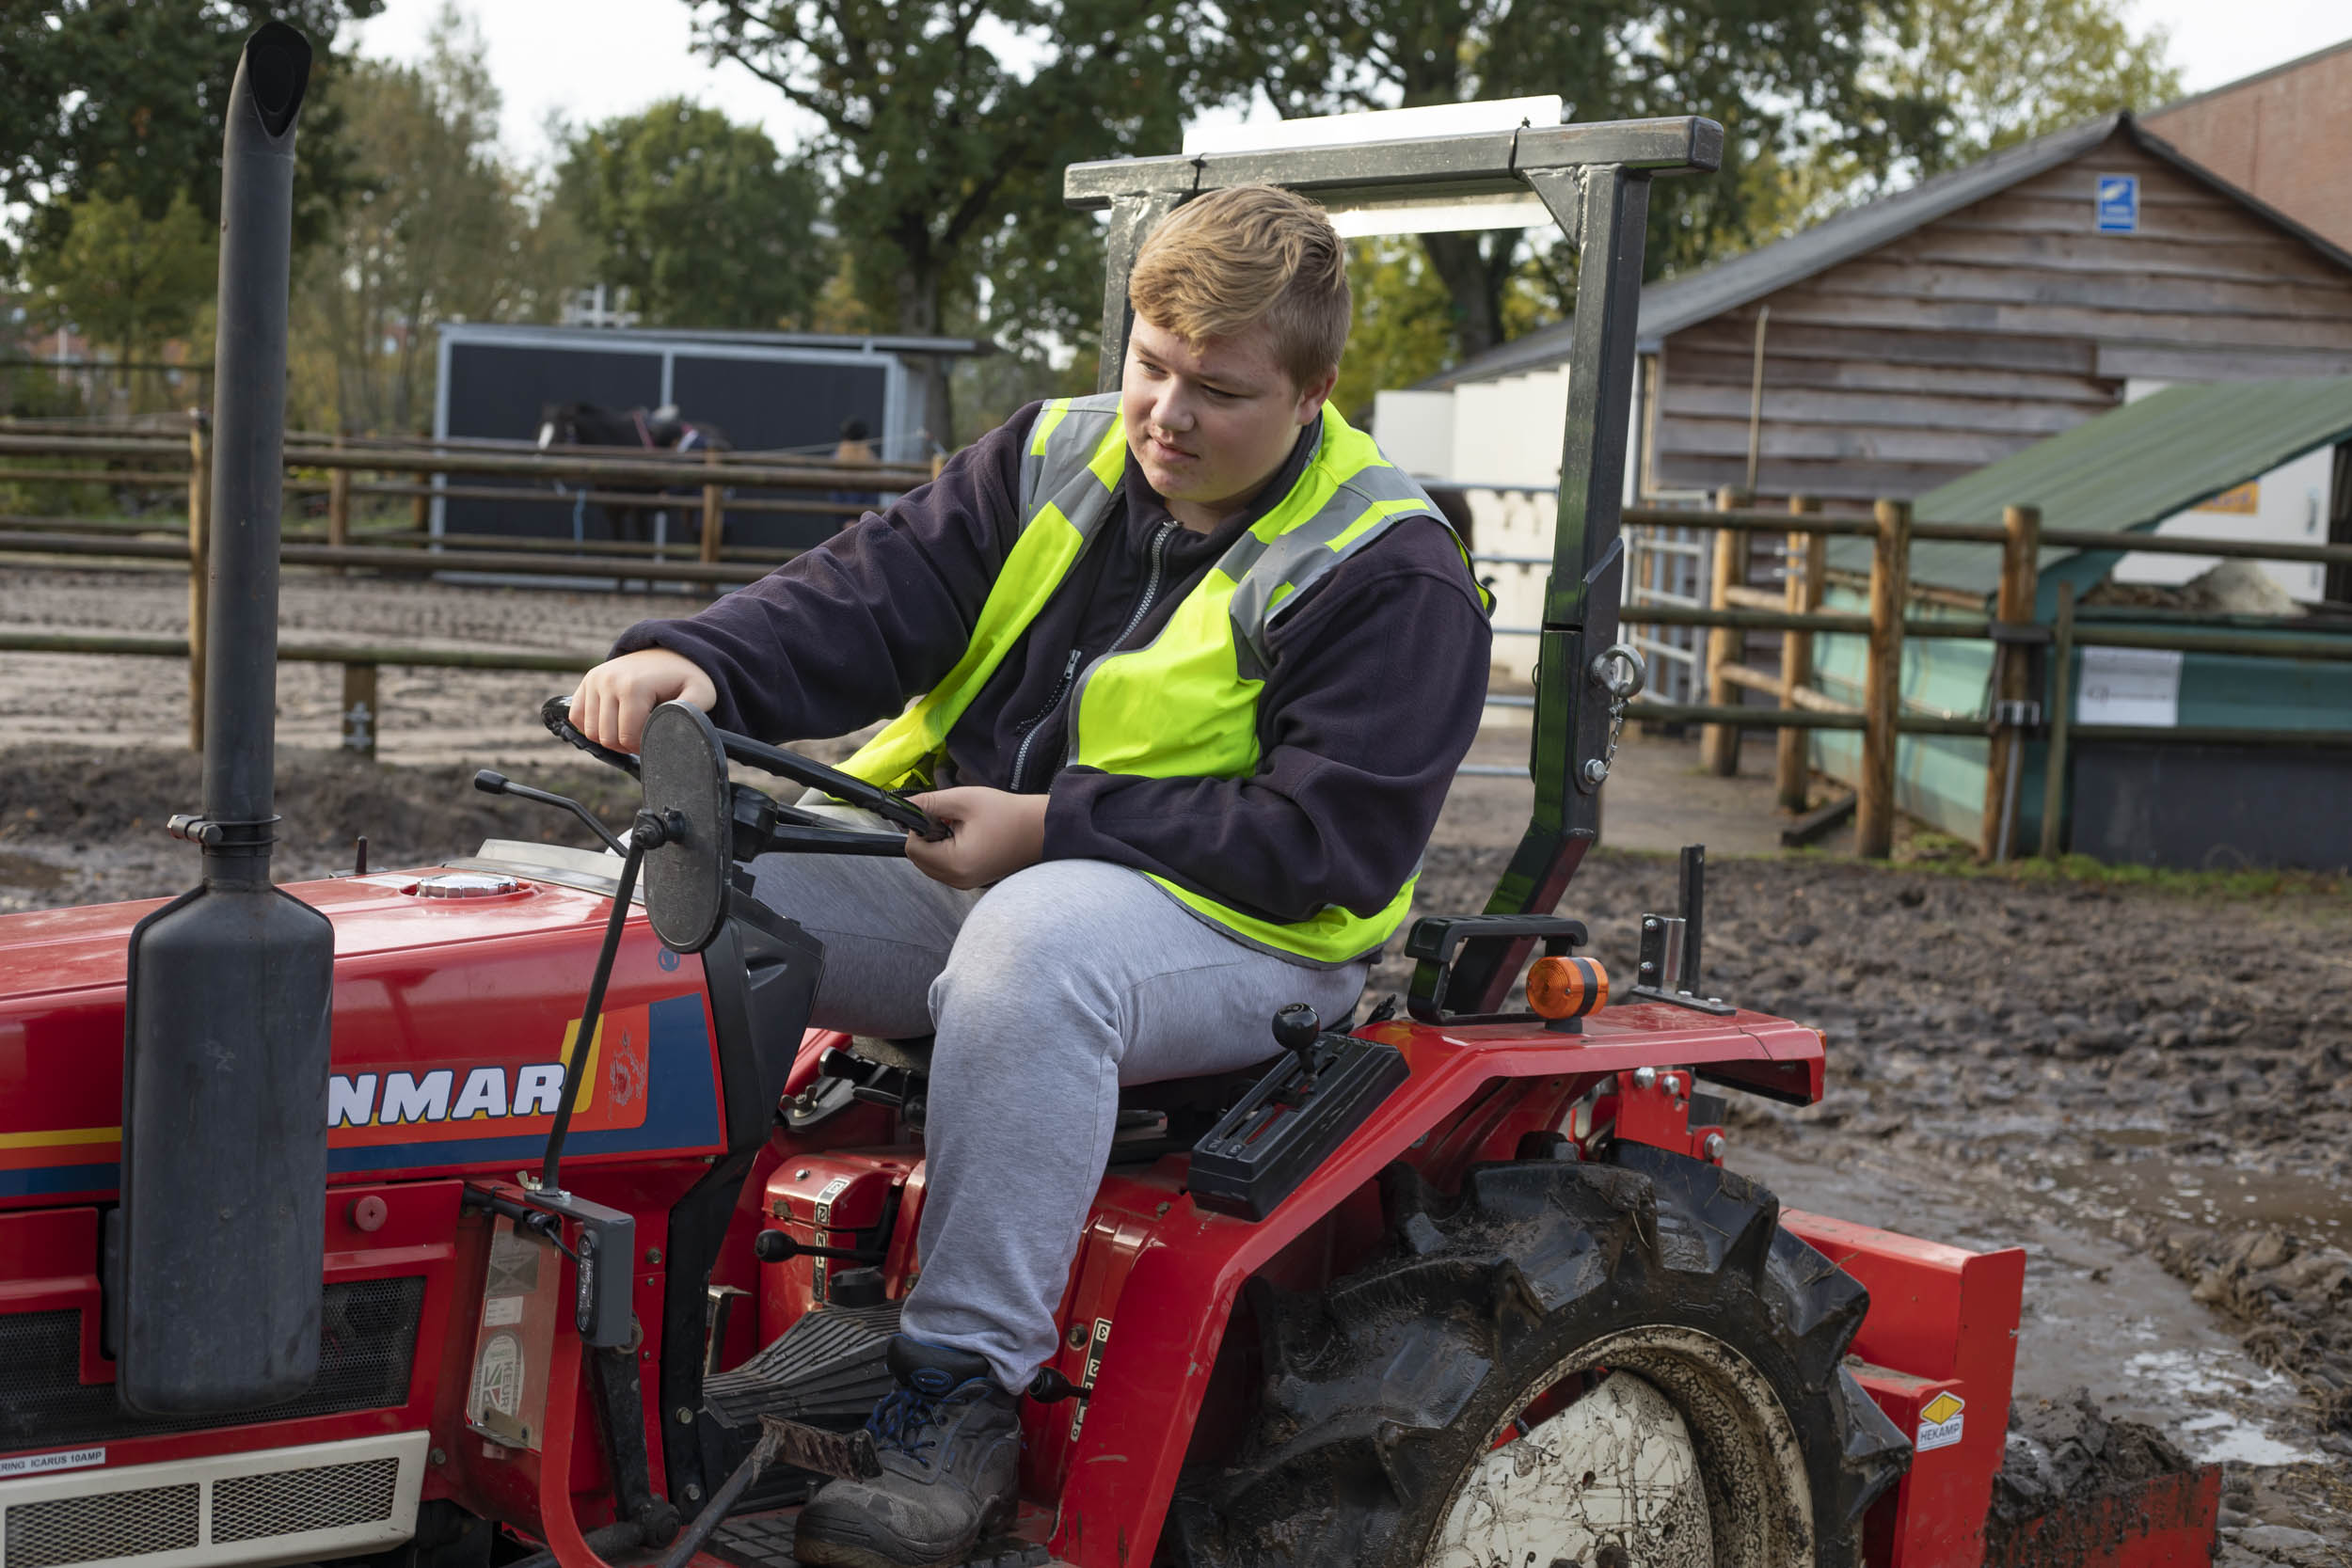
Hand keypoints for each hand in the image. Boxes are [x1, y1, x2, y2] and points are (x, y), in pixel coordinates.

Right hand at [569, 648, 717, 752]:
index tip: (657, 737)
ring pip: (591, 732)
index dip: (644, 746)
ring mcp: (595, 679)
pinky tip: (614, 723)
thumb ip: (691, 714)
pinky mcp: (587, 681)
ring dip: (611, 737)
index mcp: (634, 686)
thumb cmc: (685, 678)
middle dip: (627, 745)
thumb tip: (675, 733)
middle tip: (645, 735)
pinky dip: (592, 727)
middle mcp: (609, 680)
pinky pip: (577, 717)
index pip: (628, 738)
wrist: (670, 653)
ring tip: (632, 728)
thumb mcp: (701, 693)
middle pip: (607, 738)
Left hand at [903, 787, 1048, 889]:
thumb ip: (929, 803)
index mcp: (955, 863)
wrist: (1039, 829)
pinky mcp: (971, 881)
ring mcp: (964, 883)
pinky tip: (965, 838)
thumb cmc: (1006, 813)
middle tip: (950, 820)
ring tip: (960, 828)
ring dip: (936, 845)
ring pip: (930, 864)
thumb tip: (904, 805)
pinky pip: (944, 868)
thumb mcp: (964, 800)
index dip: (919, 826)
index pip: (913, 848)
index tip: (939, 813)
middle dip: (927, 837)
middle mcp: (957, 880)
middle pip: (919, 859)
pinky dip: (946, 852)